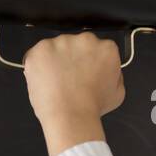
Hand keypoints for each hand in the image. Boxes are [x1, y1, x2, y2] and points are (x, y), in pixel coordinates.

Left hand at [22, 31, 125, 155]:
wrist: (71, 116)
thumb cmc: (93, 108)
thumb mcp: (118, 92)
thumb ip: (113, 74)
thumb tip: (106, 70)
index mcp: (106, 48)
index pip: (98, 48)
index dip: (90, 62)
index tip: (85, 72)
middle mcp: (85, 39)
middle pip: (76, 45)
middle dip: (72, 58)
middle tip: (69, 79)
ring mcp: (61, 42)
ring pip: (56, 49)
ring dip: (54, 62)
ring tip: (56, 84)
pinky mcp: (41, 49)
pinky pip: (37, 55)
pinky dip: (38, 67)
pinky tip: (45, 81)